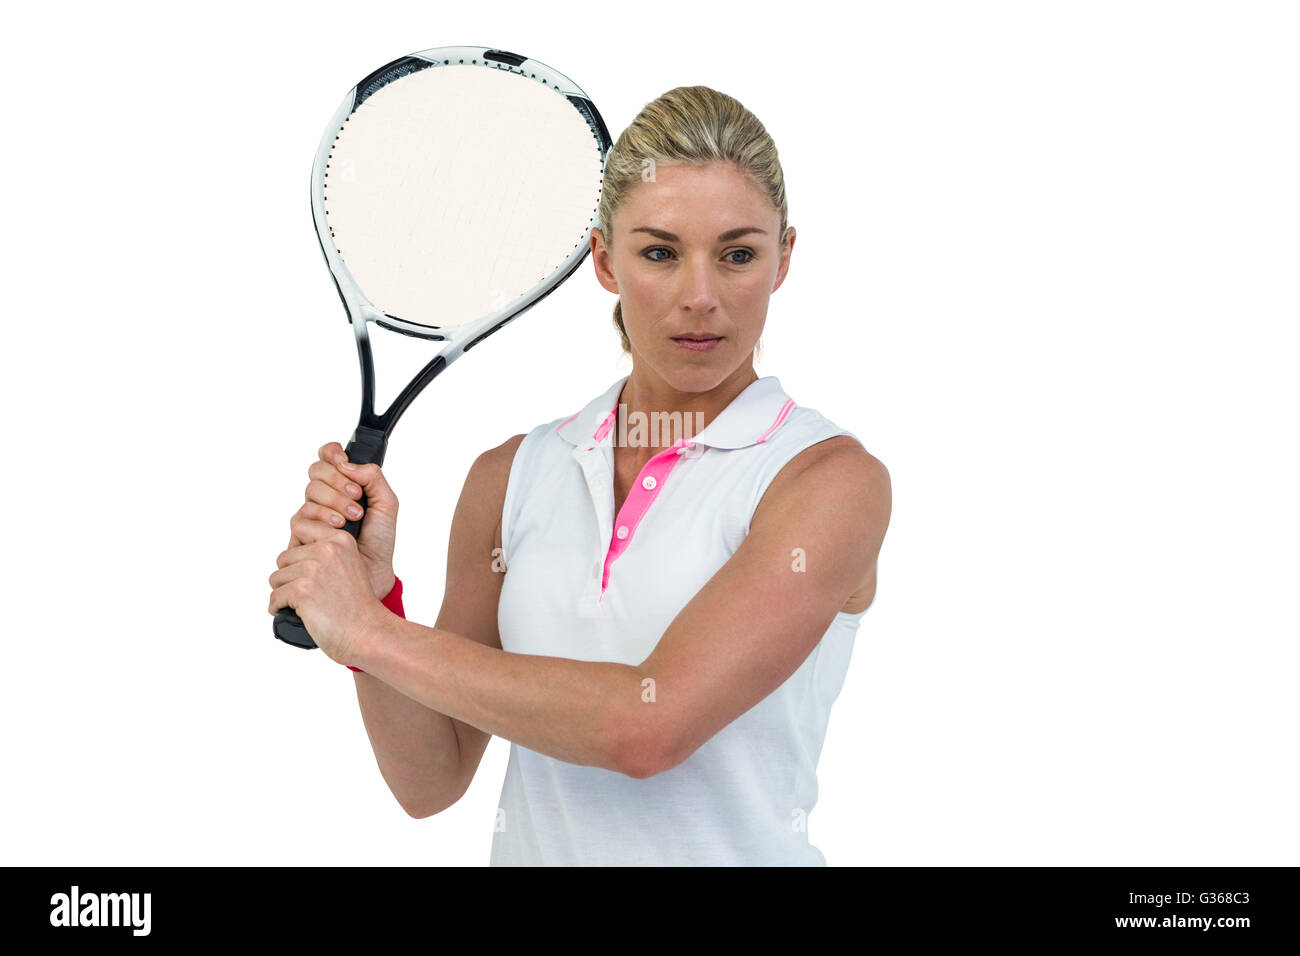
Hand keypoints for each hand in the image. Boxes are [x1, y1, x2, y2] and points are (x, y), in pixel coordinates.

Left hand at [268, 519, 387, 663]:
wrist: (368, 633)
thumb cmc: (357, 607)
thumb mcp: (348, 566)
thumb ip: (326, 554)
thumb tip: (290, 556)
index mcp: (340, 539)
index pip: (300, 527)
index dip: (298, 552)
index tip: (307, 571)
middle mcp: (327, 549)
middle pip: (284, 558)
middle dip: (290, 577)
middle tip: (309, 594)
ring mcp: (314, 569)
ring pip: (276, 578)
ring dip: (284, 594)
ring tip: (304, 605)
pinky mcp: (302, 590)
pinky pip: (274, 597)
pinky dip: (279, 609)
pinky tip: (296, 614)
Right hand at [290, 442, 398, 598]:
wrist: (374, 571)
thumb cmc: (379, 541)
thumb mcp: (387, 504)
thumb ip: (373, 477)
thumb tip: (347, 463)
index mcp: (343, 485)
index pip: (327, 457)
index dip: (331, 452)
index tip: (342, 458)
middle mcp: (324, 497)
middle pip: (316, 471)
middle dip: (338, 480)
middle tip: (357, 496)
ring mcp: (311, 515)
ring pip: (310, 492)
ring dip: (334, 501)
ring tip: (353, 517)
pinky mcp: (301, 535)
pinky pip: (302, 516)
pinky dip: (322, 518)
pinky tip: (338, 528)